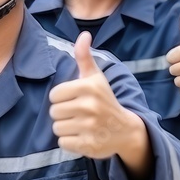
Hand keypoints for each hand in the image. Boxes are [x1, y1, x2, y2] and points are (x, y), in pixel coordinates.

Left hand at [49, 32, 140, 158]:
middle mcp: (89, 106)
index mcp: (88, 87)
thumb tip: (84, 35)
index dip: (61, 98)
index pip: (54, 95)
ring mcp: (90, 127)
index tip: (74, 100)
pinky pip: (63, 143)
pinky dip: (70, 142)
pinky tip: (83, 136)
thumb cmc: (105, 100)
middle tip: (79, 114)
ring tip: (80, 125)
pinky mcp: (89, 145)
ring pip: (57, 128)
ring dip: (66, 128)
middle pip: (54, 112)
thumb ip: (84, 57)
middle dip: (63, 114)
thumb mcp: (96, 77)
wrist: (125, 129)